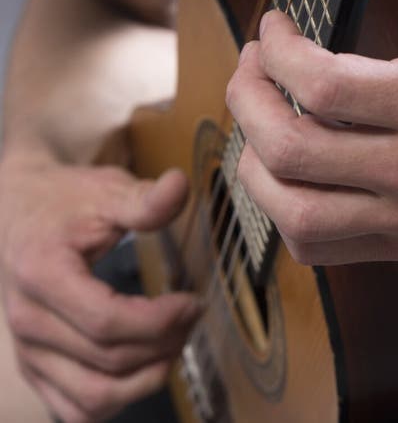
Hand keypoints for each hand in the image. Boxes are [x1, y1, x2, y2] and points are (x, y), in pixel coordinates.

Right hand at [0, 156, 199, 422]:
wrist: (17, 210)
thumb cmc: (64, 200)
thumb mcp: (106, 190)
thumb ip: (144, 199)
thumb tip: (181, 185)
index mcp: (42, 273)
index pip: (106, 320)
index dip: (159, 320)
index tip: (192, 301)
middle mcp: (28, 320)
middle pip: (106, 360)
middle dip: (163, 344)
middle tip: (192, 315)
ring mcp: (27, 350)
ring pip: (93, 397)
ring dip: (145, 379)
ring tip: (174, 343)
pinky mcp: (32, 367)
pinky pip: (75, 409)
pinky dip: (116, 400)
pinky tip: (143, 367)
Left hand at [227, 0, 397, 264]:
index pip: (324, 86)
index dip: (278, 50)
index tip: (275, 25)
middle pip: (290, 150)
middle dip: (248, 98)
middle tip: (253, 64)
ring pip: (295, 214)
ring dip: (254, 163)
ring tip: (258, 119)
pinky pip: (324, 250)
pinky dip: (285, 215)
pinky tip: (287, 176)